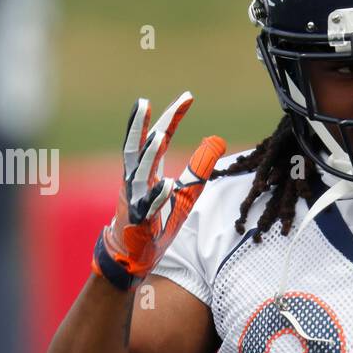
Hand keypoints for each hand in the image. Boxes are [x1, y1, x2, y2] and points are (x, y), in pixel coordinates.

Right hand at [92, 92, 225, 289]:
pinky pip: (148, 206)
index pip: (158, 138)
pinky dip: (158, 195)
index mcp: (147, 171)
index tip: (187, 97)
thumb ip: (199, 167)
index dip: (171, 118)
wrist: (134, 255)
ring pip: (139, 173)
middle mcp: (136, 180)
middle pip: (138, 148)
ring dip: (148, 155)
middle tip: (148, 102)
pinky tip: (168, 183)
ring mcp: (135, 199)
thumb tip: (217, 140)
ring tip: (159, 136)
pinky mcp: (139, 220)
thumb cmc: (158, 221)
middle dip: (143, 126)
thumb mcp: (185, 192)